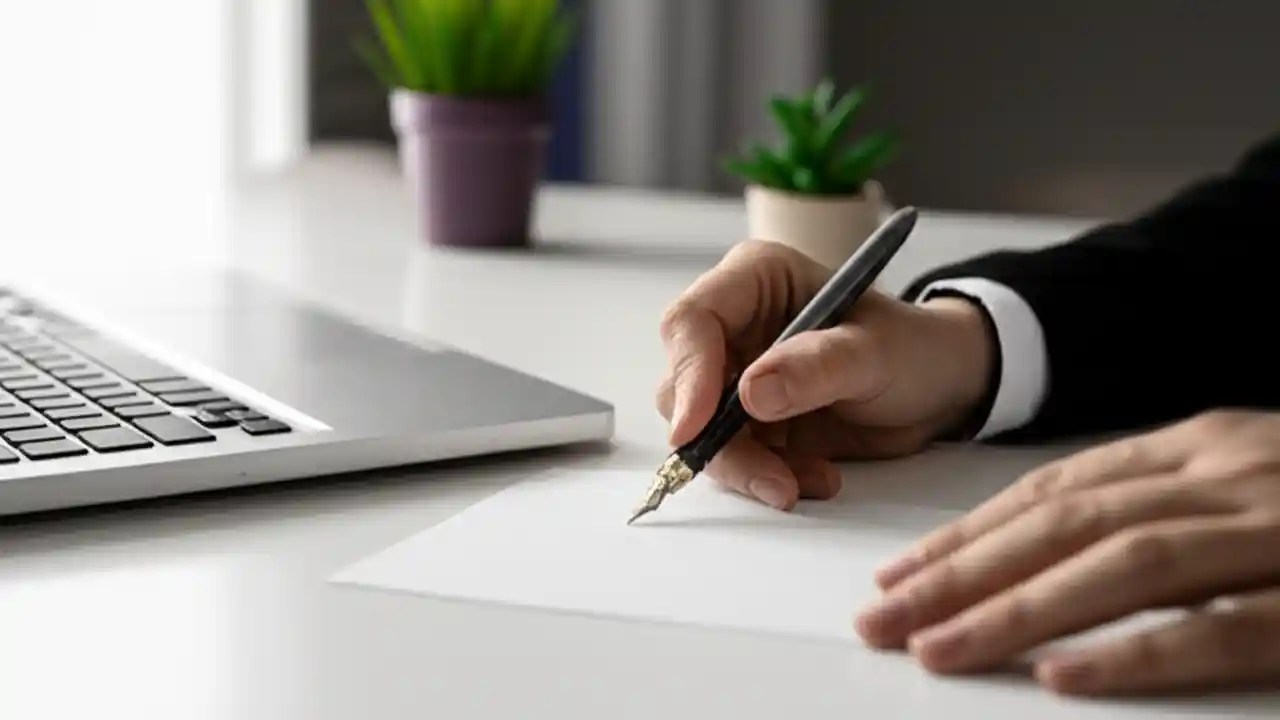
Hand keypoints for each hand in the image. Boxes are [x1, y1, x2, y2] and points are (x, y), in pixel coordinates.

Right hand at [655, 240, 995, 509]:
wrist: (937, 390)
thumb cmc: (911, 348)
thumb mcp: (877, 351)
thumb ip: (818, 366)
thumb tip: (751, 392)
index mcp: (754, 280)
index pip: (692, 320)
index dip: (687, 373)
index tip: (696, 426)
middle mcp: (734, 326)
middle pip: (683, 385)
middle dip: (720, 440)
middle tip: (771, 478)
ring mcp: (736, 377)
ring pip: (702, 432)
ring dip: (750, 466)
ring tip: (811, 480)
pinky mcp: (748, 423)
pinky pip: (735, 459)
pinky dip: (770, 477)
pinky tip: (818, 477)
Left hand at [855, 410, 1279, 695]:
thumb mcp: (1251, 484)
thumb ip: (1164, 508)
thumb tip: (1056, 555)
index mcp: (1204, 449)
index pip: (1059, 489)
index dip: (970, 533)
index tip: (900, 572)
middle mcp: (1229, 476)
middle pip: (1069, 523)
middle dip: (963, 572)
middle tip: (884, 616)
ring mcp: (1275, 531)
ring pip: (1125, 563)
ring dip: (1019, 609)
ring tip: (939, 648)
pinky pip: (1222, 629)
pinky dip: (1136, 652)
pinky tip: (1060, 676)